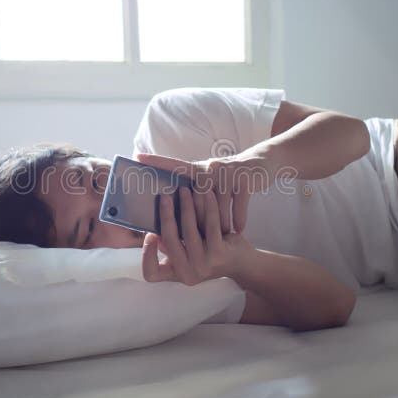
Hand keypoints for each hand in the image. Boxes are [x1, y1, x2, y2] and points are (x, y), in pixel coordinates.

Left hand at [135, 152, 270, 233]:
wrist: (260, 164)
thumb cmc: (228, 180)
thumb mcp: (209, 181)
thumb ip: (191, 194)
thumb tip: (170, 220)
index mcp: (196, 169)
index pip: (173, 165)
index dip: (156, 161)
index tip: (137, 157)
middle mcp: (209, 167)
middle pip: (197, 199)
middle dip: (200, 222)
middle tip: (201, 239)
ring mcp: (227, 172)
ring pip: (218, 206)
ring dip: (221, 224)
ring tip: (223, 237)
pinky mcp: (245, 178)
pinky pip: (239, 205)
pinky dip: (238, 220)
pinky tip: (239, 231)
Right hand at [141, 185, 254, 285]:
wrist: (242, 264)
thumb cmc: (210, 255)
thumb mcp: (188, 253)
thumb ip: (171, 244)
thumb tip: (154, 227)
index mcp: (176, 274)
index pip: (151, 273)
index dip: (145, 254)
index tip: (149, 233)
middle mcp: (188, 273)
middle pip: (169, 241)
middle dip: (166, 214)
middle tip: (165, 196)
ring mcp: (203, 265)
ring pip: (189, 229)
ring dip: (186, 206)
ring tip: (185, 190)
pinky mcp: (219, 253)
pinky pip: (210, 224)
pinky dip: (207, 206)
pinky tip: (206, 193)